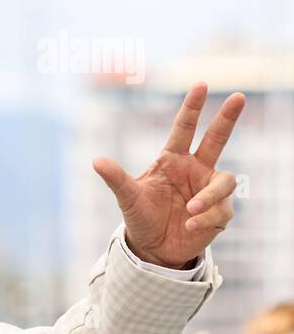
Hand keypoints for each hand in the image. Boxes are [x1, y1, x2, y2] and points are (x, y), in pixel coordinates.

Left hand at [93, 82, 244, 267]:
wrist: (154, 249)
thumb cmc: (141, 217)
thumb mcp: (127, 198)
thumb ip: (116, 179)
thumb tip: (96, 161)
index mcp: (172, 160)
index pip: (184, 129)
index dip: (192, 108)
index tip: (200, 85)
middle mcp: (195, 170)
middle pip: (216, 139)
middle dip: (227, 118)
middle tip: (238, 96)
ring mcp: (209, 190)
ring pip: (224, 182)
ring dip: (207, 197)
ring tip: (188, 211)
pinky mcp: (219, 212)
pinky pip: (220, 210)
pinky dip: (204, 219)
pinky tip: (189, 226)